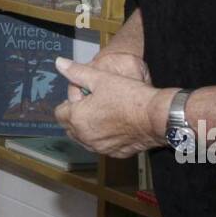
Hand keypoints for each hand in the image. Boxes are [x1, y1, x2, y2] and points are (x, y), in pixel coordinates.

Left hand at [52, 56, 167, 157]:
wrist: (156, 117)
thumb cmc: (128, 96)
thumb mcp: (100, 78)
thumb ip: (77, 72)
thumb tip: (59, 63)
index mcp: (77, 119)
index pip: (60, 113)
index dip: (71, 101)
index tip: (84, 94)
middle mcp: (85, 137)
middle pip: (70, 127)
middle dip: (77, 115)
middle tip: (94, 102)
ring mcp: (100, 148)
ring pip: (84, 138)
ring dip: (88, 127)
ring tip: (104, 112)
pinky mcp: (115, 154)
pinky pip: (101, 145)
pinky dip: (103, 137)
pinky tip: (115, 125)